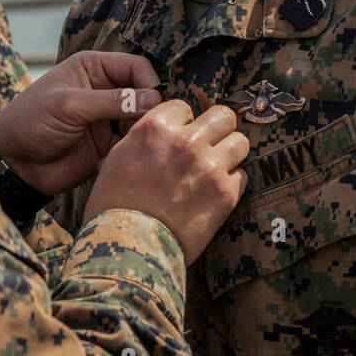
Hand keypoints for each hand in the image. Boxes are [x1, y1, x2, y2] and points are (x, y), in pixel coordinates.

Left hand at [0, 51, 161, 195]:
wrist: (14, 164)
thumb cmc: (31, 122)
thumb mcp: (70, 106)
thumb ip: (113, 101)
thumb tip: (155, 98)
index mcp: (94, 68)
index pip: (137, 67)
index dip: (149, 84)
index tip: (152, 106)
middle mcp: (105, 89)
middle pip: (145, 95)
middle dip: (146, 113)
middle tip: (133, 131)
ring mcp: (108, 118)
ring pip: (142, 122)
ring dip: (136, 135)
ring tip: (119, 147)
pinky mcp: (108, 144)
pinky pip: (131, 145)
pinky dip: (126, 154)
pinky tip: (105, 162)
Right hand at [83, 101, 249, 263]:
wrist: (127, 249)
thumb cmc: (113, 207)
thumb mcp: (116, 159)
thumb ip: (144, 138)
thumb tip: (161, 131)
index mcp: (155, 128)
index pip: (184, 106)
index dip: (183, 122)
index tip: (180, 136)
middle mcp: (185, 142)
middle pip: (223, 115)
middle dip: (216, 129)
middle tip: (209, 145)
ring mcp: (209, 166)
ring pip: (240, 142)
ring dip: (229, 153)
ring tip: (216, 168)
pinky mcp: (225, 194)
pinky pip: (241, 176)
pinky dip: (231, 183)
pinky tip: (215, 193)